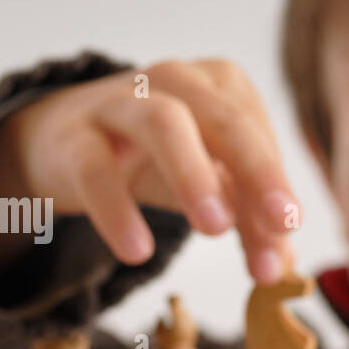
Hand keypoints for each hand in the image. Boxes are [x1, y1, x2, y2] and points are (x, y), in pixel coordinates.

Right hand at [0, 58, 297, 283]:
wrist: (62, 140)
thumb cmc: (154, 157)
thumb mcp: (208, 182)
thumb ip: (247, 220)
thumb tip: (281, 267)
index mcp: (222, 87)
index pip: (259, 141)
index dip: (277, 193)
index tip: (286, 247)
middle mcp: (177, 81)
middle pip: (226, 121)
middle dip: (259, 172)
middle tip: (283, 223)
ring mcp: (121, 102)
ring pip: (163, 124)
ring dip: (194, 174)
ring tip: (215, 229)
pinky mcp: (72, 136)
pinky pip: (95, 168)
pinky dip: (117, 209)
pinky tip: (137, 250)